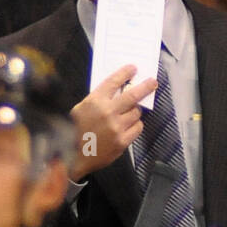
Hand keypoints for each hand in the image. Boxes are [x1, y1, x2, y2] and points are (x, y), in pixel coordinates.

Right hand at [68, 65, 158, 180]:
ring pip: (136, 113)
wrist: (74, 158)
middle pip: (133, 95)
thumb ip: (97, 99)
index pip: (113, 82)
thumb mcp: (80, 110)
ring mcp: (116, 127)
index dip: (125, 73)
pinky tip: (128, 127)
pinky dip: (135, 125)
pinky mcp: (122, 141)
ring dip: (135, 111)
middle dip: (145, 86)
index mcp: (94, 101)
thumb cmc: (76, 132)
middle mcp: (107, 112)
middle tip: (152, 82)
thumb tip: (116, 90)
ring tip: (128, 114)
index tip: (133, 68)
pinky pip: (138, 128)